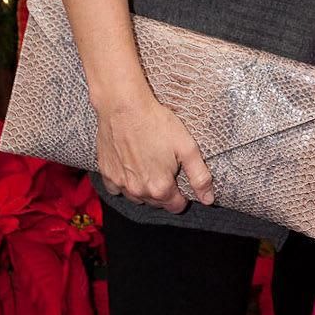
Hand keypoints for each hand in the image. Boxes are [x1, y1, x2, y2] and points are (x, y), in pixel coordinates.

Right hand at [94, 84, 214, 212]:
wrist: (123, 107)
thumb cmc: (157, 124)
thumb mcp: (187, 148)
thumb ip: (199, 177)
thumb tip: (208, 199)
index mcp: (160, 187)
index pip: (175, 206)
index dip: (182, 197)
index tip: (181, 182)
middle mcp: (138, 191)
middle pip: (156, 202)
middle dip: (164, 192)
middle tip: (167, 170)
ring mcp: (120, 183)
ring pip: (136, 197)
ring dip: (145, 190)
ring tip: (150, 169)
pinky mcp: (106, 173)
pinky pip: (116, 188)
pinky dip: (124, 183)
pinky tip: (130, 169)